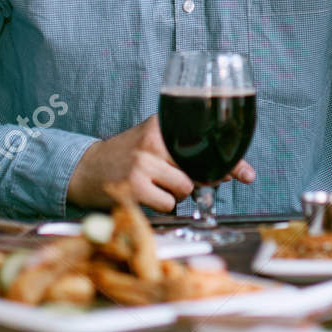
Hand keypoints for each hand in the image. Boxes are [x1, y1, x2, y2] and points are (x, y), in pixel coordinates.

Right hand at [67, 115, 255, 212]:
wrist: (83, 169)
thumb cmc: (124, 158)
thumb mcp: (153, 144)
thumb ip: (185, 153)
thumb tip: (226, 174)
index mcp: (161, 126)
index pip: (203, 144)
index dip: (229, 162)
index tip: (247, 174)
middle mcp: (153, 141)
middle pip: (197, 171)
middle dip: (195, 182)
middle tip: (172, 181)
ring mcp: (142, 164)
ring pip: (184, 189)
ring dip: (174, 194)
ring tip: (152, 186)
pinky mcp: (134, 186)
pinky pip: (168, 204)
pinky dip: (161, 206)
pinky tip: (144, 196)